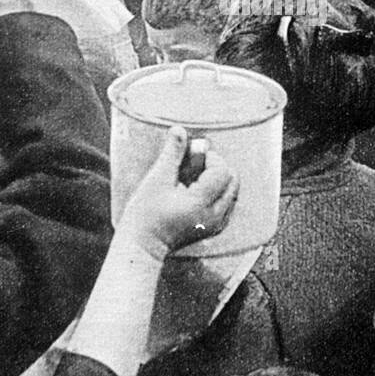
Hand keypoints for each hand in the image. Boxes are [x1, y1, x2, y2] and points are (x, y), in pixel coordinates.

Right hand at [117, 126, 238, 257]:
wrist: (142, 245)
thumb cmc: (145, 214)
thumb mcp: (157, 180)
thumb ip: (172, 154)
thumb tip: (179, 129)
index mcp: (200, 203)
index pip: (222, 171)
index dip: (211, 157)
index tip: (193, 155)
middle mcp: (214, 216)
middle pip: (232, 180)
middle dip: (217, 167)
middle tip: (195, 165)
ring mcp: (216, 224)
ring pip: (232, 192)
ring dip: (219, 179)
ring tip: (195, 179)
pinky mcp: (214, 229)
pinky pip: (227, 204)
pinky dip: (218, 192)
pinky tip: (197, 191)